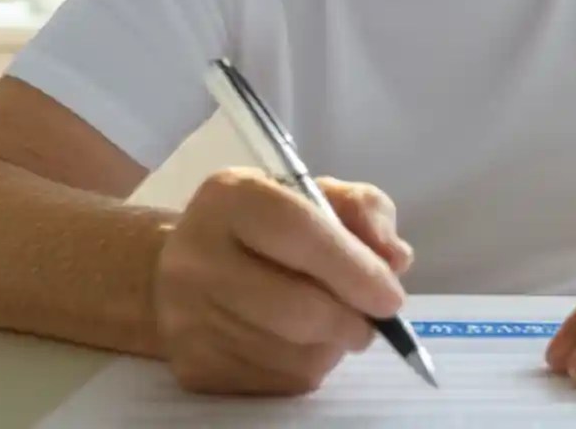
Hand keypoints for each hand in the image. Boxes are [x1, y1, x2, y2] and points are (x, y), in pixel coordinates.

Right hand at [154, 169, 412, 394]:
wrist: (180, 273)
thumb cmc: (262, 229)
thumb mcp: (314, 195)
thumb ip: (363, 210)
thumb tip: (395, 258)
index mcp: (232, 198)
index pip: (298, 232)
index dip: (353, 268)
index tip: (390, 298)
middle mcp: (198, 255)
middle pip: (296, 307)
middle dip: (350, 321)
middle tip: (370, 324)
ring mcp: (188, 316)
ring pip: (291, 352)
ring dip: (330, 346)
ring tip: (332, 326)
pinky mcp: (194, 365)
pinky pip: (275, 380)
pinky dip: (304, 366)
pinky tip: (298, 344)